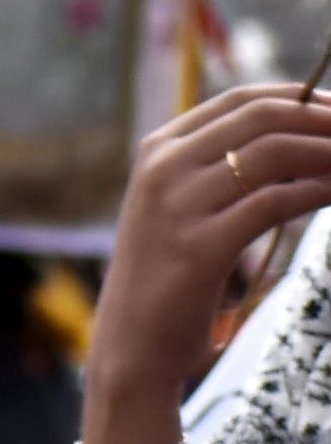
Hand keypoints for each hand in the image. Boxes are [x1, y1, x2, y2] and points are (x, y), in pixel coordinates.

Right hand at [87, 83, 330, 443]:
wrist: (133, 345)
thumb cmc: (169, 277)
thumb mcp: (182, 209)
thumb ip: (221, 170)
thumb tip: (299, 140)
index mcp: (158, 149)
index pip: (243, 99)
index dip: (304, 98)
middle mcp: (163, 167)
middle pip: (262, 118)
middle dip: (325, 120)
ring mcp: (177, 204)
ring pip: (274, 154)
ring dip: (329, 154)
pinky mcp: (200, 245)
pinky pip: (275, 202)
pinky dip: (318, 192)